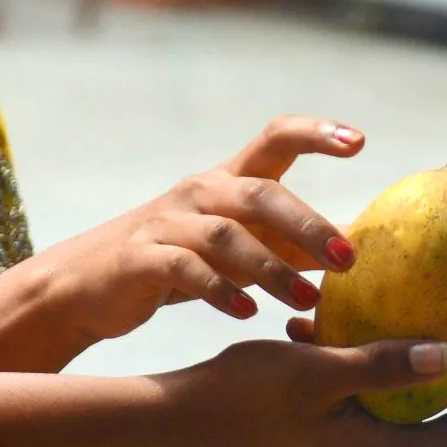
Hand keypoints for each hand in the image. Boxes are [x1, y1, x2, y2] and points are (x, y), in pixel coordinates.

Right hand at [38, 115, 365, 341]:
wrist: (87, 285)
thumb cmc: (178, 262)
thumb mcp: (238, 248)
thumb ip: (290, 246)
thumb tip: (353, 249)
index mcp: (228, 182)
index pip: (276, 138)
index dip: (316, 133)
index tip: (359, 142)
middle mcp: (201, 193)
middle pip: (262, 194)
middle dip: (308, 225)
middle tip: (348, 260)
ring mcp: (168, 223)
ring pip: (227, 235)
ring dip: (272, 269)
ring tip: (307, 302)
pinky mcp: (142, 258)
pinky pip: (185, 269)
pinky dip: (219, 290)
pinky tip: (247, 313)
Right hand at [170, 338, 446, 446]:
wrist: (180, 427)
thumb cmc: (247, 397)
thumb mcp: (320, 370)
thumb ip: (386, 365)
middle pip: (432, 420)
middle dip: (434, 366)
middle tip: (434, 312)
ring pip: (388, 407)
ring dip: (382, 362)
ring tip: (360, 315)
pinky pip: (353, 407)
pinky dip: (348, 372)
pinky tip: (312, 330)